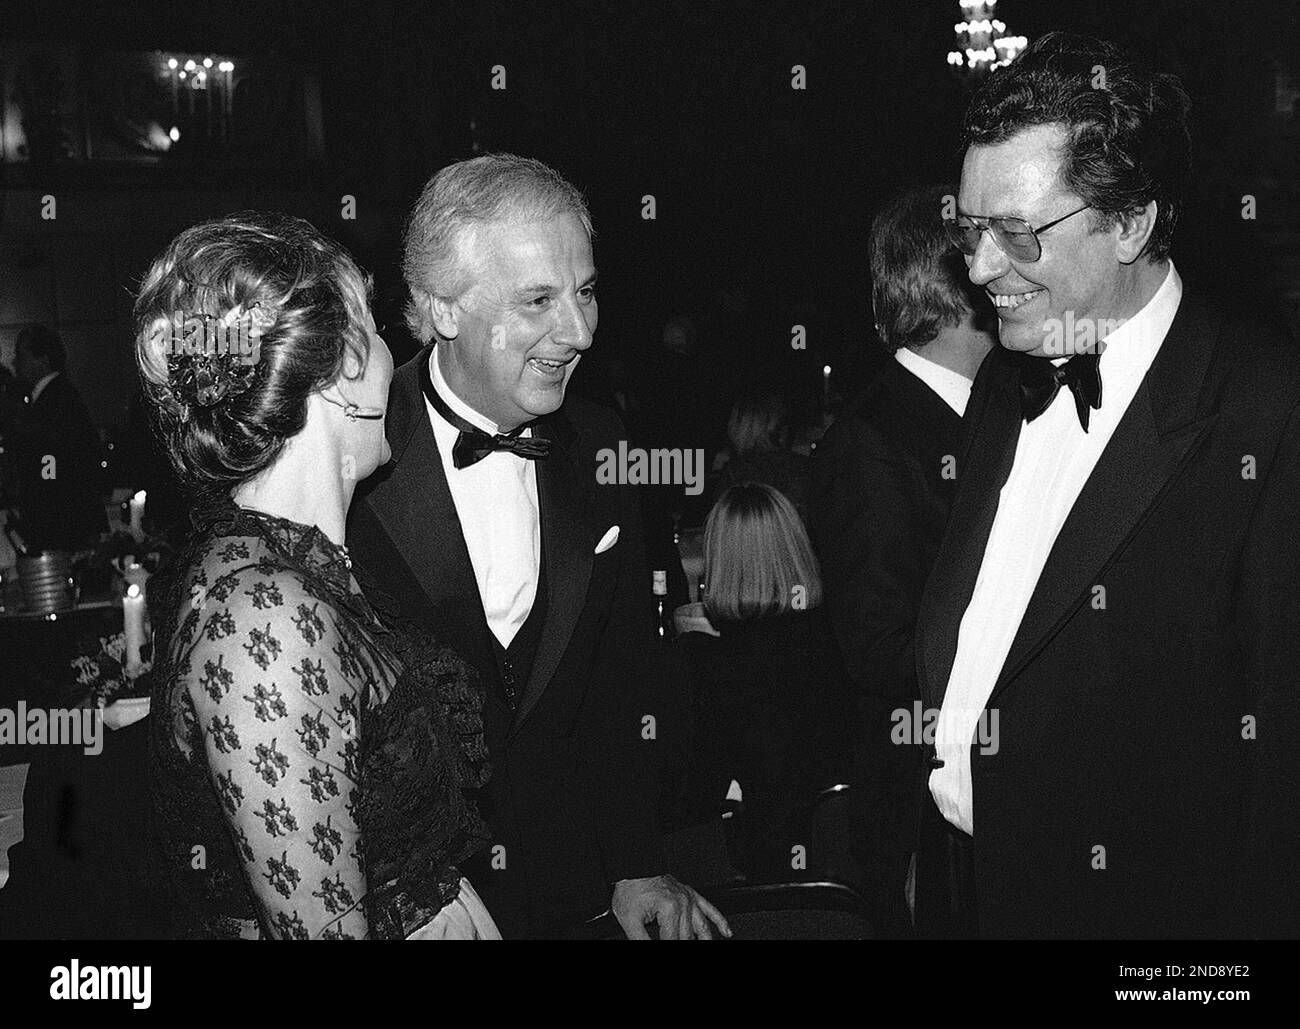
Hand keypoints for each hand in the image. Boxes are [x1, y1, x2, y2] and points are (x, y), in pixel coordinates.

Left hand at [611, 874, 731, 939]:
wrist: (635, 869)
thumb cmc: (632, 890)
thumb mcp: (629, 921)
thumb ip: (641, 940)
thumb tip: (648, 948)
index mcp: (669, 909)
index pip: (672, 941)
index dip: (668, 948)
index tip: (666, 955)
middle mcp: (683, 903)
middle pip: (687, 937)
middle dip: (685, 944)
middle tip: (681, 949)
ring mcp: (689, 899)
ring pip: (702, 927)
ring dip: (705, 939)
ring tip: (708, 945)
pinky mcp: (691, 894)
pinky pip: (710, 908)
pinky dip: (720, 921)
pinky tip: (726, 932)